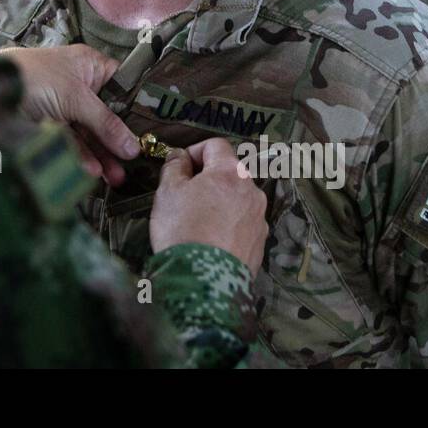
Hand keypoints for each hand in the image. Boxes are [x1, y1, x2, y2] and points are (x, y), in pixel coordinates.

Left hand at [0, 44, 137, 186]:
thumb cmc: (34, 78)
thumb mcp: (76, 97)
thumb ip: (106, 123)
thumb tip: (133, 147)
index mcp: (89, 67)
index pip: (121, 88)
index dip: (134, 110)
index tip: (148, 134)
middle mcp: (79, 85)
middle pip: (107, 116)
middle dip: (118, 141)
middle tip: (130, 164)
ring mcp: (64, 107)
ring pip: (90, 133)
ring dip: (102, 155)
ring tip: (114, 178)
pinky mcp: (49, 126)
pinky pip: (72, 143)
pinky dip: (81, 158)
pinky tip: (91, 172)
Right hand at [149, 138, 267, 275]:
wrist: (204, 282)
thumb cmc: (183, 230)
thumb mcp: (167, 192)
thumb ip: (174, 167)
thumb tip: (180, 157)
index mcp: (230, 172)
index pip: (215, 145)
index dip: (194, 151)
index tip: (180, 167)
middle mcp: (252, 191)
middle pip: (228, 174)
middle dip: (207, 180)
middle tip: (183, 196)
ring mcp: (259, 219)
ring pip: (236, 200)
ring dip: (218, 203)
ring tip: (196, 223)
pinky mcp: (259, 244)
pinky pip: (241, 225)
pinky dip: (227, 226)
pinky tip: (209, 240)